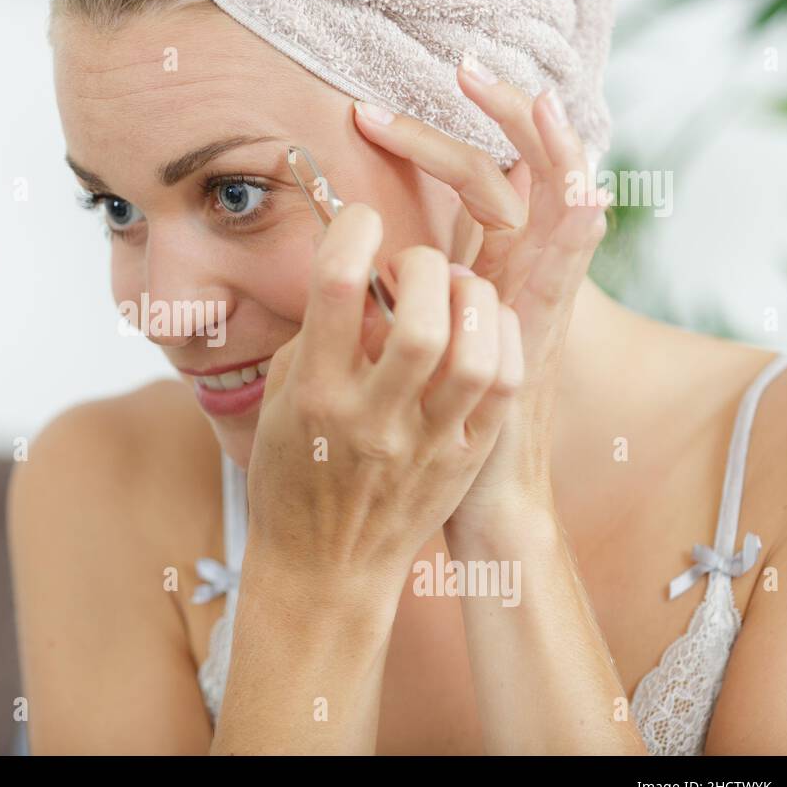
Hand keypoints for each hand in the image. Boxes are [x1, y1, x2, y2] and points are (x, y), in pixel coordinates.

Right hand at [245, 202, 522, 603]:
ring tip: (455, 291)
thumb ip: (322, 335)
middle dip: (423, 266)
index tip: (360, 219)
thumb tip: (366, 269)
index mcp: (313, 395)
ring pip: (476, 353)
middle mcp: (372, 419)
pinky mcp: (464, 460)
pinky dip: (502, 338)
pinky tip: (481, 327)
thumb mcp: (283, 399)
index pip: (337, 288)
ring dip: (472, 300)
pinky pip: (504, 386)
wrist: (324, 568)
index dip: (354, 231)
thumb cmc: (293, 472)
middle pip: (419, 319)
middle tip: (412, 264)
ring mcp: (425, 444)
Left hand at [352, 58, 612, 529]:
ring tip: (531, 94)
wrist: (453, 510)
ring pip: (559, 205)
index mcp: (486, 278)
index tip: (405, 104)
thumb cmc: (408, 430)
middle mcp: (519, 281)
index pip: (486, 185)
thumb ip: (381, 302)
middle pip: (527, 174)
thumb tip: (337, 257)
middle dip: (509, 116)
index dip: (454, 139)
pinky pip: (568, 269)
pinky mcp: (539, 338)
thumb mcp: (395, 353)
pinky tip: (570, 179)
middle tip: (468, 65)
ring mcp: (536, 305)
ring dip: (545, 145)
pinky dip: (572, 217)